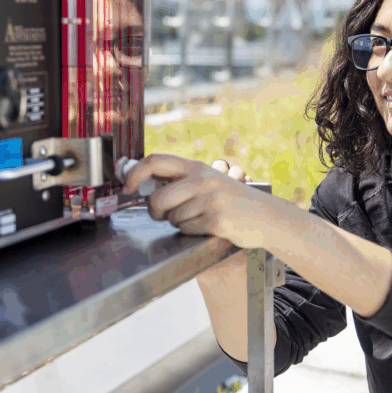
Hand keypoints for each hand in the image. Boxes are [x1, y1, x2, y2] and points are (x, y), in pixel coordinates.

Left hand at [123, 153, 276, 248]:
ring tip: (197, 217)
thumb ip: (179, 180)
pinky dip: (191, 232)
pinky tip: (207, 226)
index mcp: (196, 167)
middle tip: (164, 214)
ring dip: (179, 222)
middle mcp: (202, 179)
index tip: (128, 187)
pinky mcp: (216, 219)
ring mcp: (210, 199)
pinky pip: (187, 229)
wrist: (263, 216)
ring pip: (172, 217)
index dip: (135, 173)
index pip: (156, 161)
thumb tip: (142, 183)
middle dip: (155, 212)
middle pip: (158, 198)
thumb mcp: (207, 181)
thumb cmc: (229, 200)